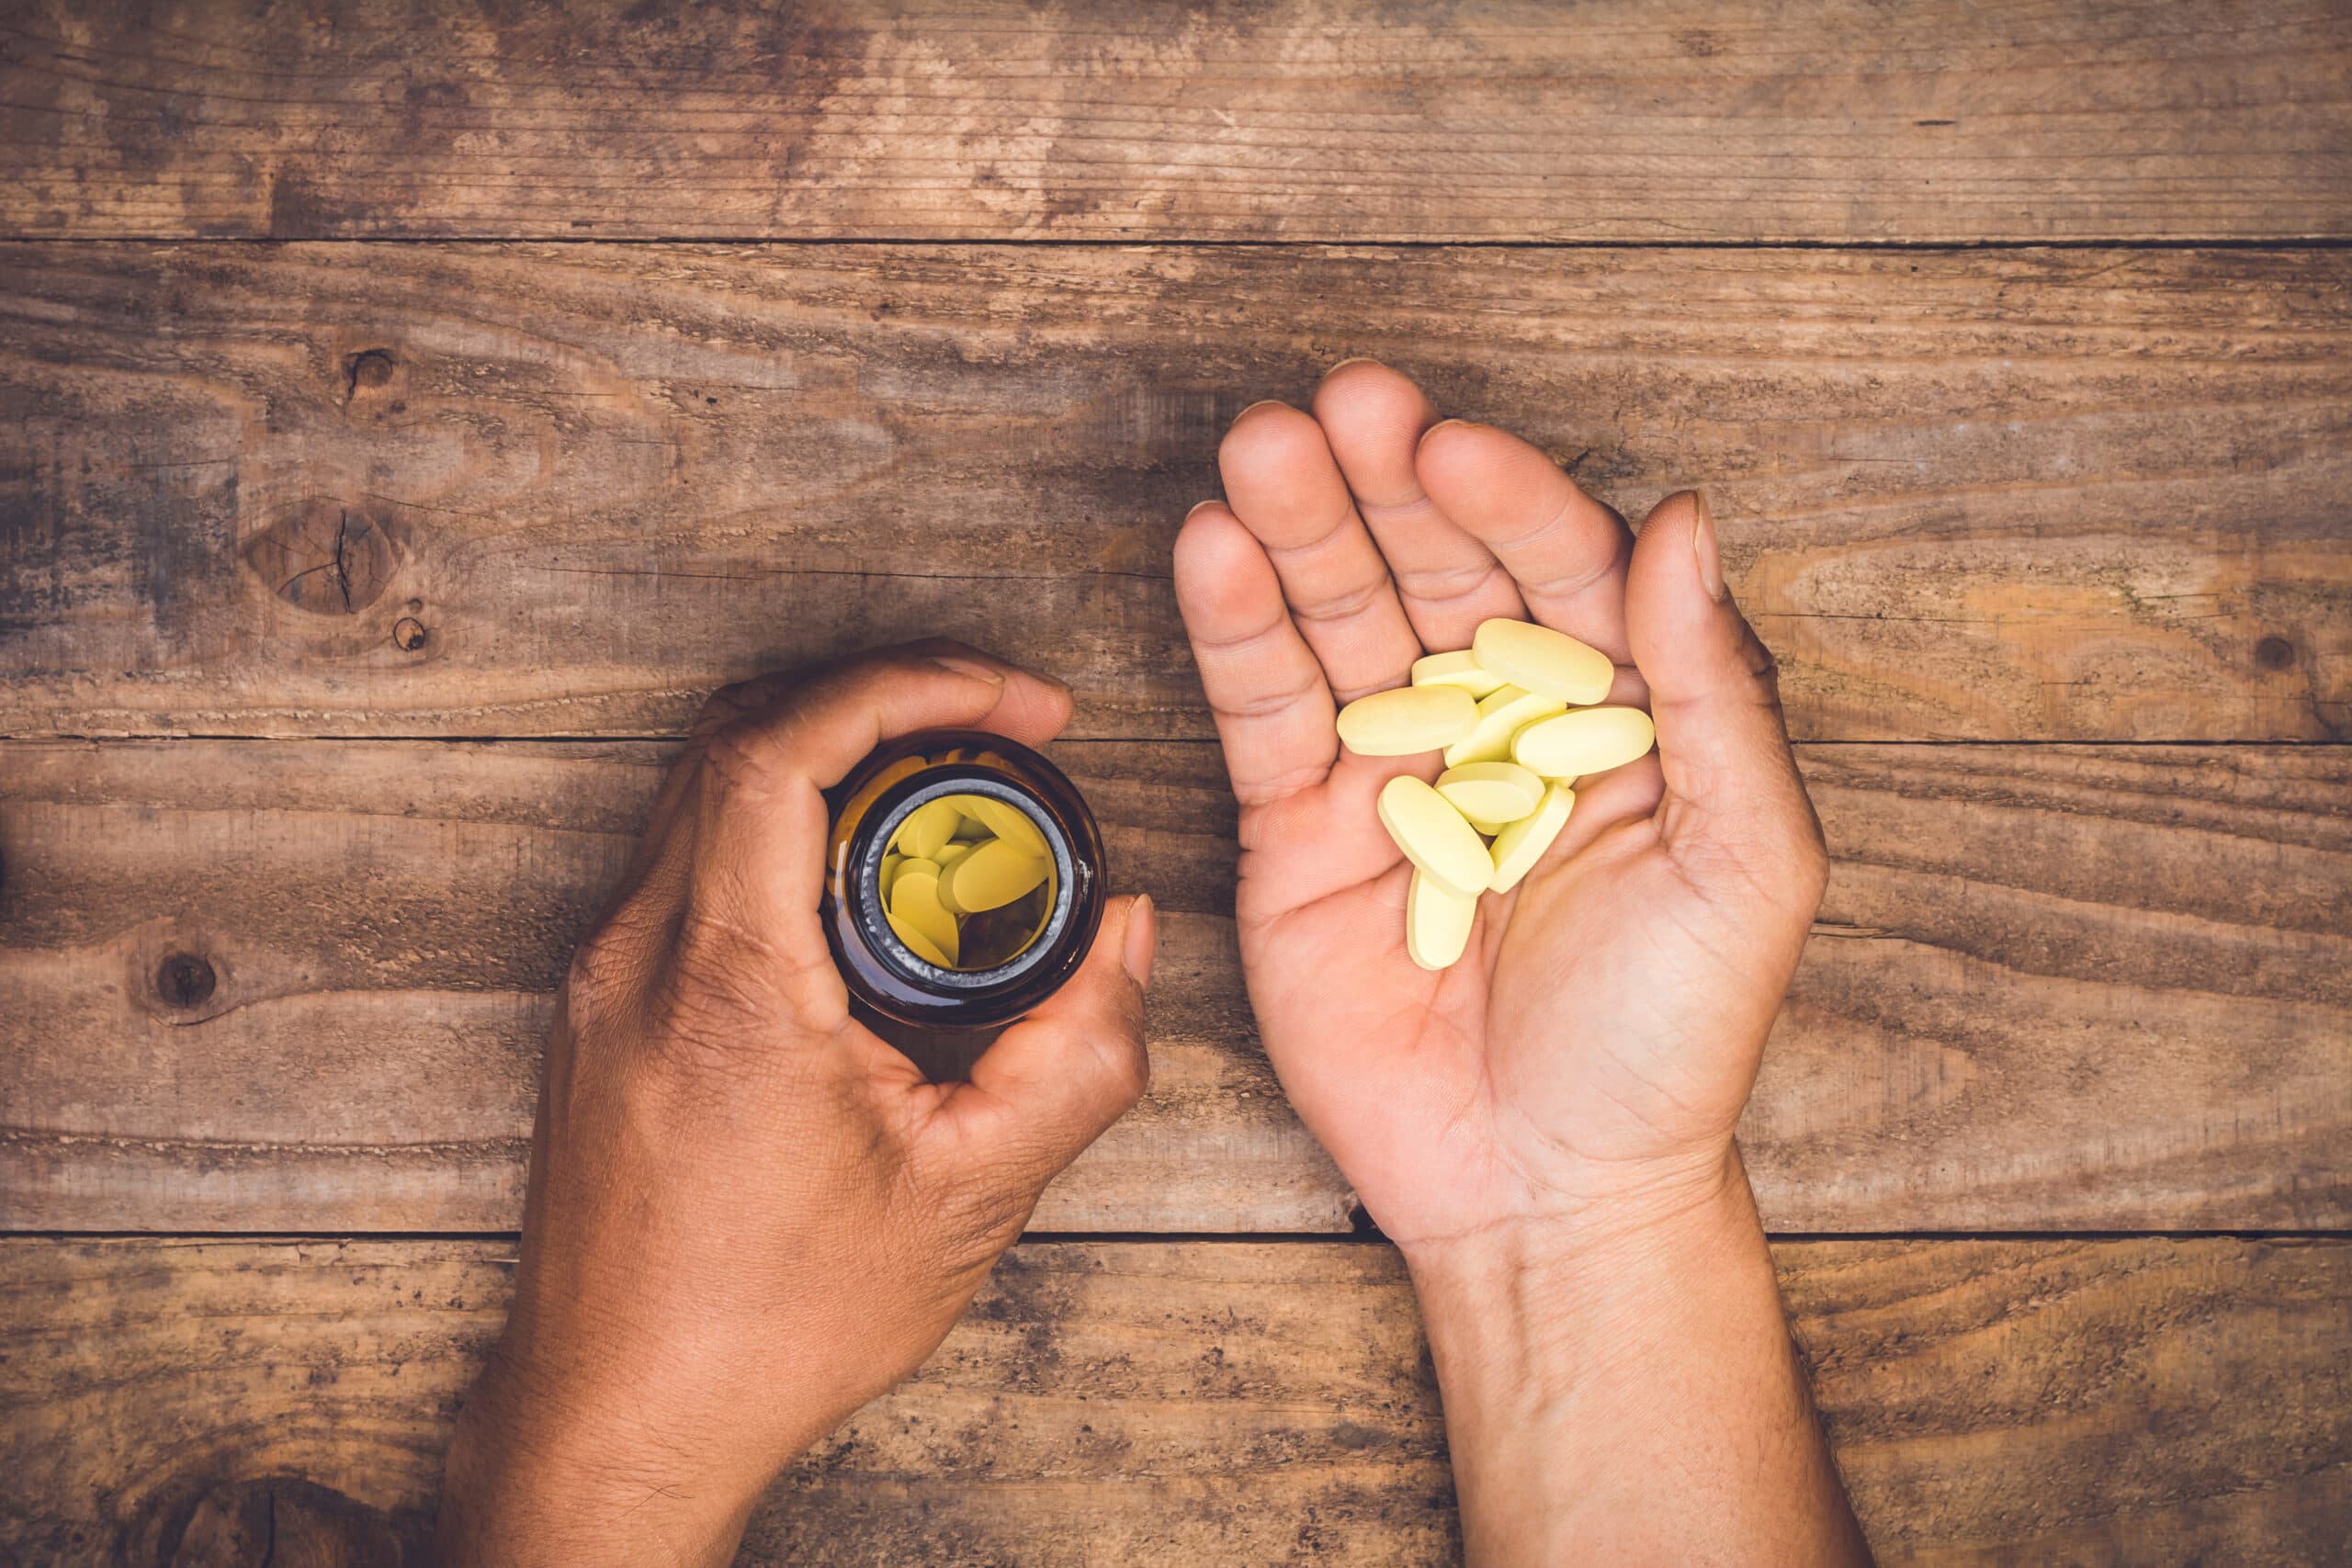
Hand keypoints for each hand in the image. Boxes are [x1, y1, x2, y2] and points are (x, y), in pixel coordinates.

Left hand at [439, 643, 1156, 1567]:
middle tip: (1000, 727)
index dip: (907, 685)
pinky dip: (779, 817)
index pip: (781, 749)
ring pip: (703, 785)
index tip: (1014, 702)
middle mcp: (638, 958)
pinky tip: (865, 875)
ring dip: (828, 752)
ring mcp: (601, 977)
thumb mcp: (971, 1196)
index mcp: (727, 988)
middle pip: (740, 733)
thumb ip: (1078, 1054)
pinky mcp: (596, 1006)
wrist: (621, 1418)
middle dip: (883, 698)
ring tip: (948, 789)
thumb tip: (1126, 935)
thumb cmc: (774, 1326)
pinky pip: (687, 853)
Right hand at [1174, 365, 1825, 1250]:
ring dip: (1298, 530)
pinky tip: (1215, 551)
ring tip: (1260, 445)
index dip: (1507, 501)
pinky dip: (1236, 632)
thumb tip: (1688, 521)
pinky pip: (1265, 713)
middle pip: (1435, 571)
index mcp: (1615, 715)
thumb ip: (1717, 692)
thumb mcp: (1746, 867)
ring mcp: (1390, 772)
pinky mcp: (1295, 832)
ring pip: (1340, 621)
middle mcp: (1498, 722)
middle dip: (1386, 485)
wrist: (1545, 1190)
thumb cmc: (1668, 1043)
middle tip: (1338, 404)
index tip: (1452, 444)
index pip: (1557, 570)